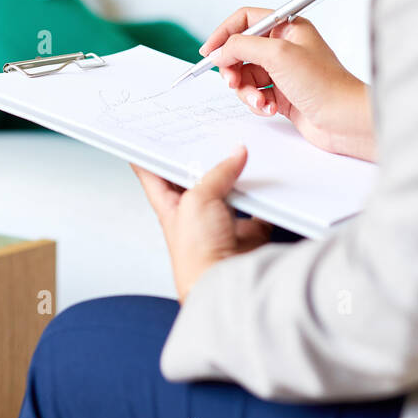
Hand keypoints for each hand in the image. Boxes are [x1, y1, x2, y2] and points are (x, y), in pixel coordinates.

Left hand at [131, 147, 271, 301]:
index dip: (148, 155)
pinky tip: (269, 178)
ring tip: (241, 147)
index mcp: (171, 206)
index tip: (148, 134)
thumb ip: (217, 173)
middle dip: (202, 158)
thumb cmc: (197, 253)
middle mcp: (196, 214)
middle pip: (196, 178)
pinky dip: (266, 196)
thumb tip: (237, 154)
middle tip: (207, 131)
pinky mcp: (249, 233)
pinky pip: (259, 208)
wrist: (227, 286)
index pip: (153, 175)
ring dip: (236, 174)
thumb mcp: (198, 200)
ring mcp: (223, 223)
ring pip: (229, 190)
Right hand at [202, 8, 375, 160]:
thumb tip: (219, 51)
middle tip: (233, 82)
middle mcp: (284, 47)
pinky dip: (257, 102)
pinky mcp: (282, 95)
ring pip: (245, 76)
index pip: (246, 20)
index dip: (225, 33)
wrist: (345, 120)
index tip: (209, 51)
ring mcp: (283, 72)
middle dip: (233, 68)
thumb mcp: (278, 54)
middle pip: (241, 50)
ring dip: (247, 91)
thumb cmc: (324, 83)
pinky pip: (255, 94)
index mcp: (288, 28)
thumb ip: (242, 47)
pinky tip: (271, 109)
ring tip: (261, 101)